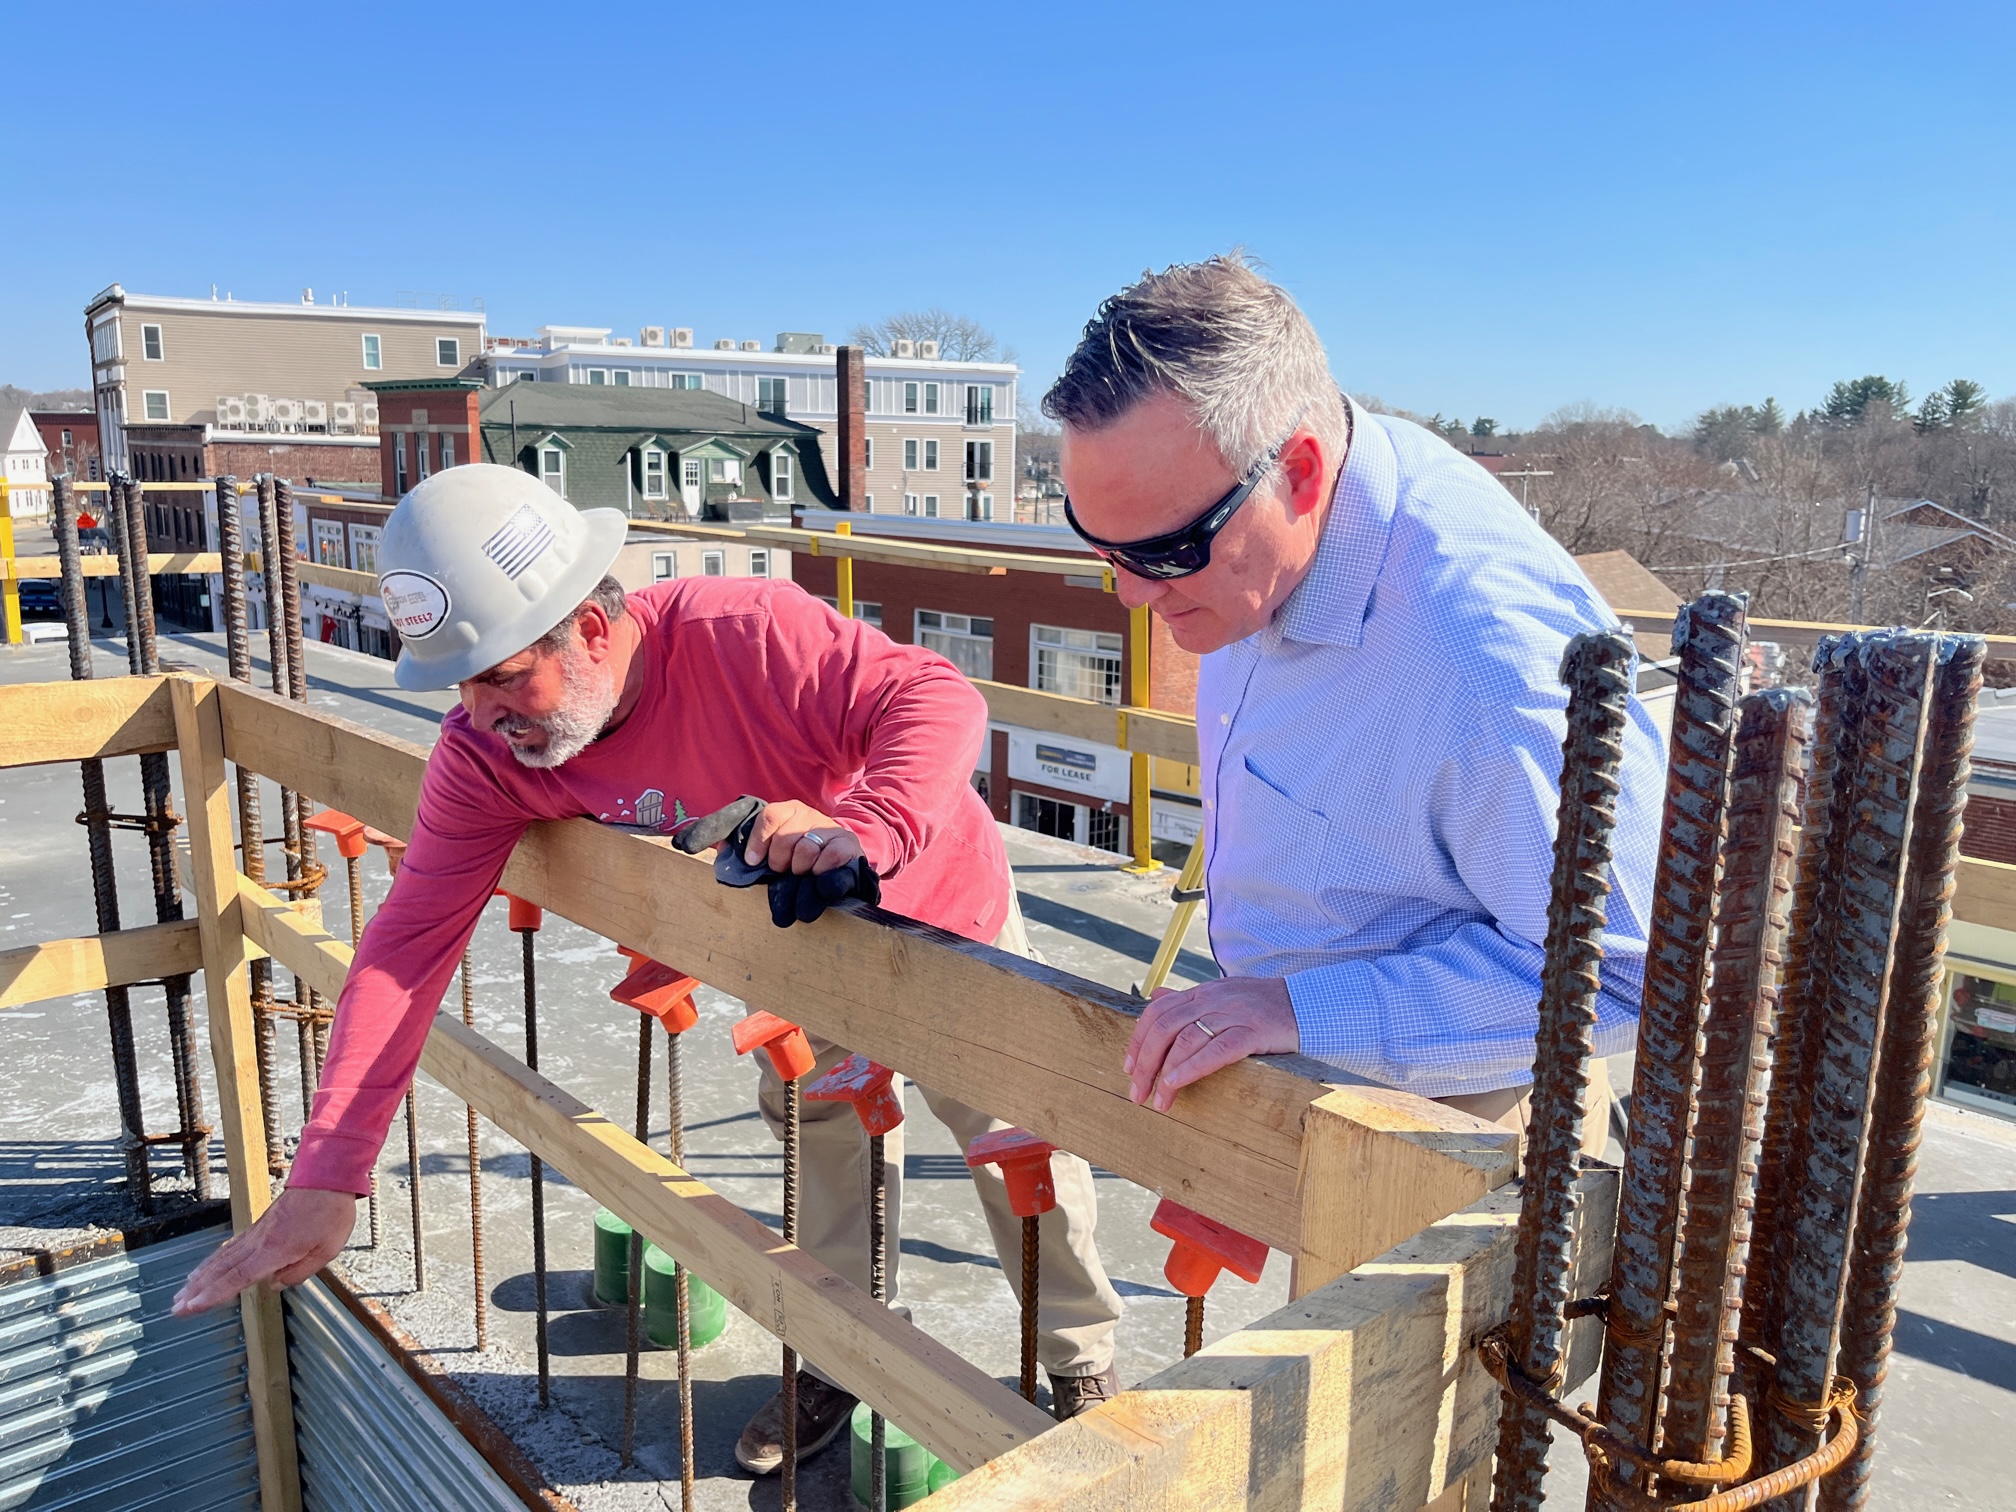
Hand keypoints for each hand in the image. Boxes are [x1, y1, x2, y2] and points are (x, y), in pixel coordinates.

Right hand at [171, 1186, 357, 1315]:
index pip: (236, 1277)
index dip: (212, 1294)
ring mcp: (256, 1232)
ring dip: (200, 1276)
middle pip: (221, 1270)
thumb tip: (275, 1285)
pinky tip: (206, 1267)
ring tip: (182, 1292)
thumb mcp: (327, 1250)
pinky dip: (214, 1259)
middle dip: (197, 1290)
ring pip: (221, 1257)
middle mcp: (258, 1241)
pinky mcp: (259, 1225)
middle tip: (176, 1307)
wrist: (327, 1176)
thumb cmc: (330, 1211)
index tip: (191, 1307)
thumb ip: (299, 1272)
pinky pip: (230, 1246)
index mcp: (274, 1250)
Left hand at [674, 796, 880, 926]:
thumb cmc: (796, 853)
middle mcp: (809, 815)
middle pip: (787, 839)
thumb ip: (733, 838)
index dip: (758, 842)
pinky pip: (831, 860)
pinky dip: (822, 875)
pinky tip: (819, 879)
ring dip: (801, 872)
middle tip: (784, 872)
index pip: (770, 816)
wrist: (842, 855)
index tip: (752, 862)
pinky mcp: (849, 847)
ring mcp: (830, 830)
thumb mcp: (766, 844)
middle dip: (781, 863)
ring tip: (802, 877)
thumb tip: (692, 840)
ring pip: (807, 853)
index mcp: (787, 811)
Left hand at [1123, 977, 1299, 1111]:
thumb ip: (1189, 999)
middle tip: (1136, 1094)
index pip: (1157, 1011)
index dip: (1138, 1040)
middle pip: (1164, 1029)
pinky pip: (1217, 1049)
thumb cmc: (1265, 1005)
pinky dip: (1192, 1066)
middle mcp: (1212, 1000)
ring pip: (1186, 1040)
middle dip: (1144, 1064)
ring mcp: (1233, 1014)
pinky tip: (1177, 1082)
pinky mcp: (1254, 1032)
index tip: (1128, 1068)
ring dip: (1164, 1073)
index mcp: (1202, 993)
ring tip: (1158, 1100)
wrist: (1309, 1003)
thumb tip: (1155, 996)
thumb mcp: (1224, 995)